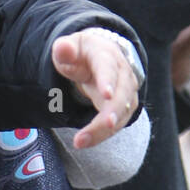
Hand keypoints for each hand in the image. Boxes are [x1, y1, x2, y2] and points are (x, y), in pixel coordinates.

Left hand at [51, 28, 140, 147]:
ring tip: (81, 141)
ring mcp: (127, 91)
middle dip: (114, 110)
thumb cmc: (81, 54)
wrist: (98, 58)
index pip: (108, 68)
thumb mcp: (70, 48)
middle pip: (121, 93)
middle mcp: (122, 73)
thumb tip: (62, 48)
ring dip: (104, 129)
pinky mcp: (125, 107)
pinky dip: (101, 134)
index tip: (106, 95)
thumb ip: (65, 50)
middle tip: (105, 125)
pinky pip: (116, 123)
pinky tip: (85, 141)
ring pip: (121, 112)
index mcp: (106, 55)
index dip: (108, 81)